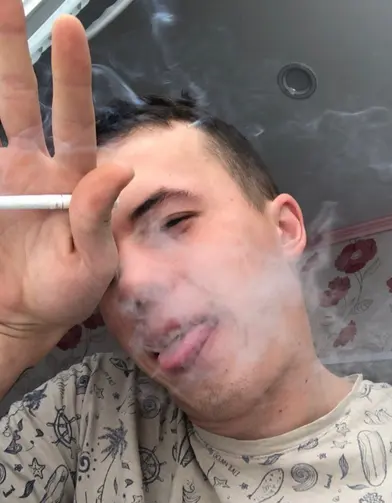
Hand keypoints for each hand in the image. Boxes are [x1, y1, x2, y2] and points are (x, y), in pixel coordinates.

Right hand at [0, 0, 132, 344]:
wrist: (21, 319)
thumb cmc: (65, 296)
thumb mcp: (93, 264)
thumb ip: (99, 217)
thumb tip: (117, 167)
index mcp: (72, 180)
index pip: (73, 117)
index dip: (72, 75)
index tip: (70, 30)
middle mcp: (34, 169)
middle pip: (20, 100)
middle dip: (13, 51)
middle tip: (8, 2)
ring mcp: (1, 179)